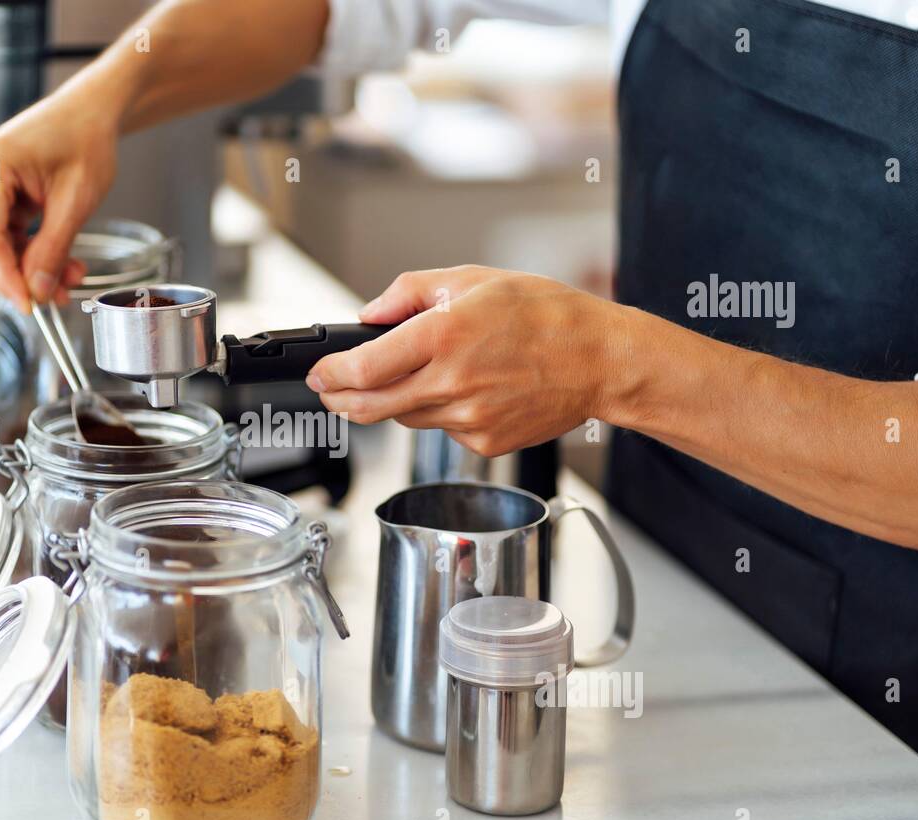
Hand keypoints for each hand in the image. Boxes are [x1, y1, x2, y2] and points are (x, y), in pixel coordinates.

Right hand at [0, 81, 119, 310]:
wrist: (89, 113)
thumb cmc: (84, 139)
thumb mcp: (75, 201)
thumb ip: (53, 248)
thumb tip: (36, 291)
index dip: (7, 278)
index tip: (30, 307)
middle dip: (25, 277)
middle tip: (58, 297)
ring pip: (1, 248)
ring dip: (35, 269)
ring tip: (73, 277)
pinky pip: (10, 238)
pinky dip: (35, 254)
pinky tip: (64, 265)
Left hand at [305, 266, 624, 456]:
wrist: (599, 359)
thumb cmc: (546, 315)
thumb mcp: (472, 280)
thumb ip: (410, 292)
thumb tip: (369, 313)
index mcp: (444, 336)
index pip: (363, 369)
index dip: (330, 376)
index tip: (319, 373)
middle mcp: (452, 382)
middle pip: (370, 408)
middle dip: (340, 400)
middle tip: (332, 390)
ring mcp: (468, 418)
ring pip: (407, 417)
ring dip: (398, 400)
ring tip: (428, 372)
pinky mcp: (484, 442)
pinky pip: (443, 430)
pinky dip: (441, 412)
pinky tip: (470, 388)